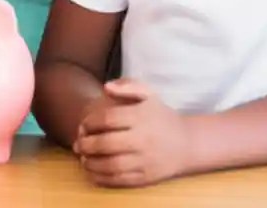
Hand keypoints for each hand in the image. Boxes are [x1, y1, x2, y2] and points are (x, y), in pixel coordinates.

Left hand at [73, 78, 192, 187]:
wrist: (188, 144)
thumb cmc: (160, 116)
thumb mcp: (148, 94)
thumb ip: (127, 86)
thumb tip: (106, 87)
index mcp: (141, 118)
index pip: (107, 119)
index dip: (89, 122)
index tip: (83, 126)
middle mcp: (144, 139)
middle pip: (106, 143)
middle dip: (86, 144)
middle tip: (78, 144)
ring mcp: (146, 160)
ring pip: (111, 164)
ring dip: (91, 163)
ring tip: (83, 158)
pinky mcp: (148, 177)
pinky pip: (121, 180)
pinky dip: (102, 178)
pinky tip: (93, 172)